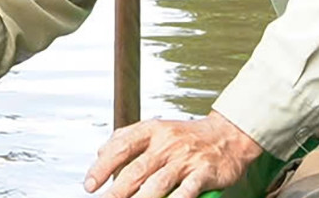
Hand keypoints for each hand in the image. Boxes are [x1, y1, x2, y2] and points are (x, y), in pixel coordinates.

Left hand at [83, 112, 263, 197]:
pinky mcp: (204, 172)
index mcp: (153, 130)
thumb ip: (128, 138)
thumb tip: (101, 152)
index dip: (102, 166)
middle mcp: (168, 143)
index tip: (90, 184)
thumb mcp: (157, 128)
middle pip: (137, 169)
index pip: (121, 146)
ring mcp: (186, 159)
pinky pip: (187, 190)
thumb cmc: (189, 136)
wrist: (228, 135)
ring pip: (158, 182)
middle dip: (117, 190)